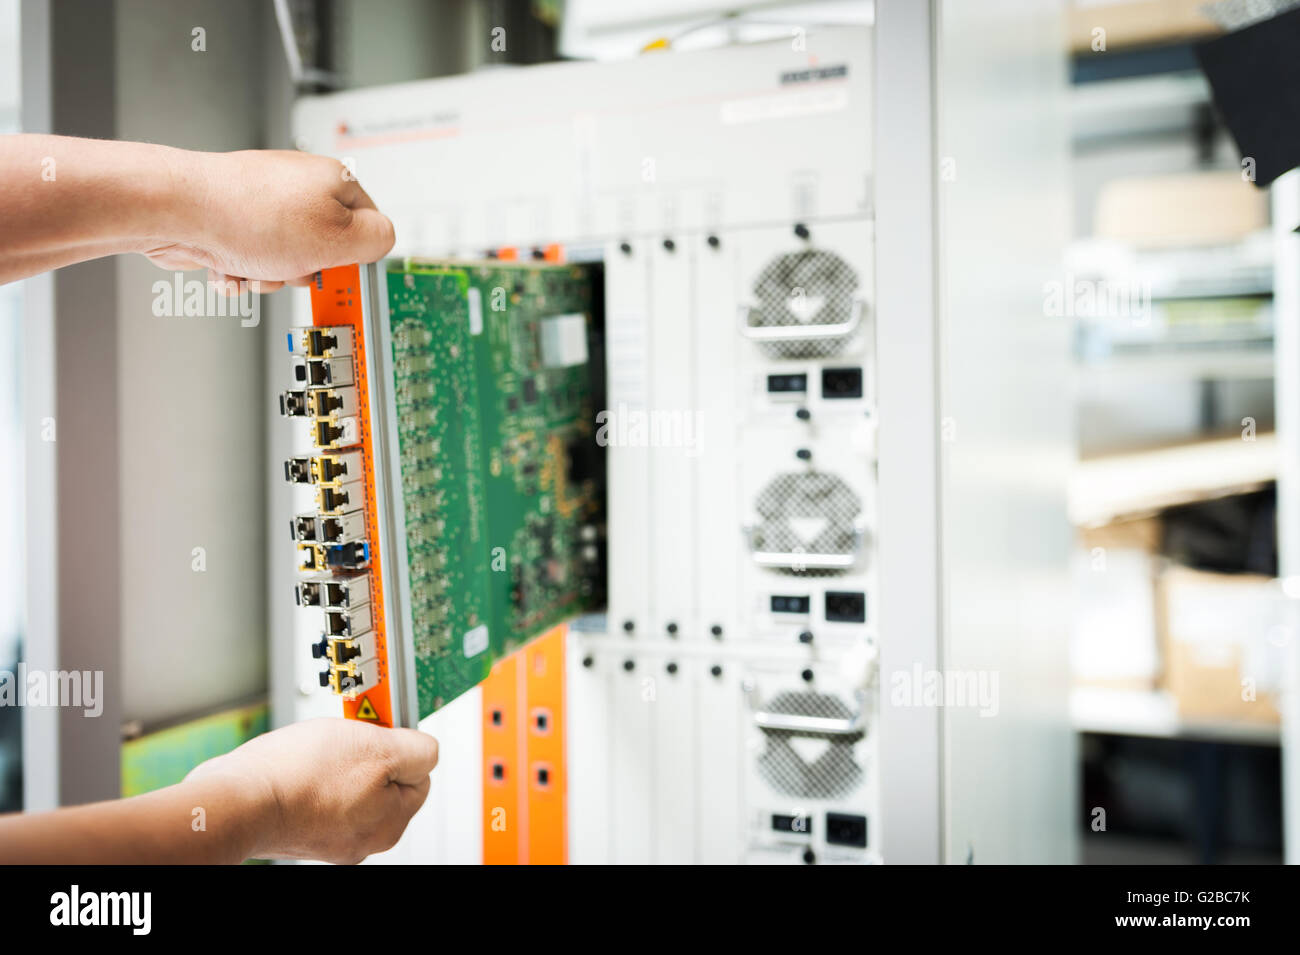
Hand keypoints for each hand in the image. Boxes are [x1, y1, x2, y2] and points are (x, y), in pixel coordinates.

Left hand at [143, 149, 395, 292]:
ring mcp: (261, 202)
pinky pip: (250, 259)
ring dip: (271, 274)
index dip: (357, 251)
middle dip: (307, 268)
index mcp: (331, 179)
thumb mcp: (337, 239)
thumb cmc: (248, 216)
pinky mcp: (230, 220)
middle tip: (294, 264)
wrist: (177, 212)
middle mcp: (296, 185)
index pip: (368, 222)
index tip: (345, 268)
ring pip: (284, 258)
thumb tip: (384, 240)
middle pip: (324, 246)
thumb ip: (375, 241)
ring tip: (255, 265)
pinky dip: (242, 271)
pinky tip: (231, 266)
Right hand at [186, 718, 437, 864]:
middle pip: (386, 778)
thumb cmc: (299, 777)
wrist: (234, 800)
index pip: (421, 773)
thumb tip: (429, 750)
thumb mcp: (379, 747)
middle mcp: (364, 836)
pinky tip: (299, 763)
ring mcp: (331, 834)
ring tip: (318, 750)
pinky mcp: (301, 826)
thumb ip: (416, 750)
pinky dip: (313, 774)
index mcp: (391, 823)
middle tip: (347, 737)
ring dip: (341, 759)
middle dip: (370, 752)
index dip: (404, 743)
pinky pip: (320, 790)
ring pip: (352, 781)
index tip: (385, 728)